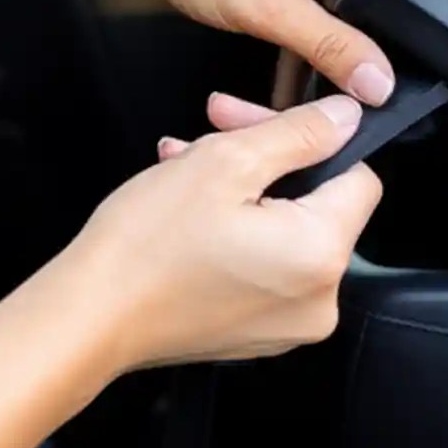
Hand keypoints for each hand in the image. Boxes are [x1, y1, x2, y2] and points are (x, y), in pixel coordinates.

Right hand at [55, 92, 378, 372]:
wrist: (87, 318)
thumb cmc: (145, 246)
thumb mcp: (226, 161)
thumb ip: (300, 133)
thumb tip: (345, 116)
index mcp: (321, 255)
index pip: (360, 177)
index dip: (314, 139)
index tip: (265, 123)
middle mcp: (319, 299)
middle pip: (319, 201)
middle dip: (267, 156)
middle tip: (214, 130)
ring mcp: (290, 322)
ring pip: (288, 227)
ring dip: (244, 186)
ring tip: (187, 163)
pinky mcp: (259, 330)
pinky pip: (268, 263)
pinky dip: (239, 228)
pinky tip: (191, 205)